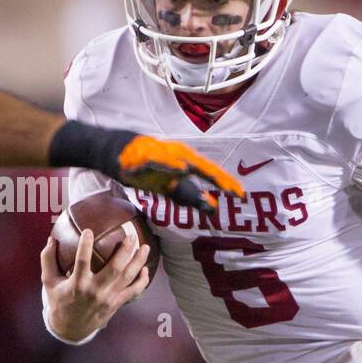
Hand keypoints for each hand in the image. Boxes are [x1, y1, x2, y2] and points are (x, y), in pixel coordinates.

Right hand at [39, 228, 150, 342]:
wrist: (69, 328)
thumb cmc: (59, 301)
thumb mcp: (49, 282)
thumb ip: (48, 260)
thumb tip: (51, 239)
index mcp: (77, 284)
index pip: (82, 261)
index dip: (85, 245)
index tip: (89, 230)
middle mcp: (95, 291)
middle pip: (115, 269)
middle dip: (125, 251)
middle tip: (131, 236)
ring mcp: (108, 298)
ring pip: (127, 278)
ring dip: (139, 262)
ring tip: (146, 247)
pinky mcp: (116, 305)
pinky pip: (133, 292)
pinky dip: (142, 281)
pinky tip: (145, 270)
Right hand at [114, 135, 243, 213]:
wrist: (120, 155)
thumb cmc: (149, 169)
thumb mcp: (170, 187)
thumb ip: (189, 197)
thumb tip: (212, 208)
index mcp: (185, 161)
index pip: (209, 173)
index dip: (225, 183)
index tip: (241, 195)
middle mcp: (177, 155)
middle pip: (201, 167)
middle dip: (218, 178)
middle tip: (234, 190)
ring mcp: (161, 154)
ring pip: (182, 162)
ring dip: (199, 170)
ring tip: (213, 178)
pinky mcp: (143, 156)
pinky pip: (158, 161)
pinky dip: (169, 164)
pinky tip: (178, 168)